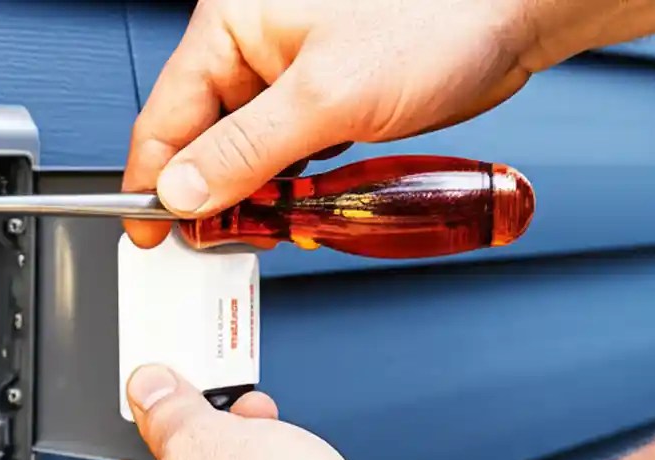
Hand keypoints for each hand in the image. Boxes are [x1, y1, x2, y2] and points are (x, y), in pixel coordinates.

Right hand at [123, 0, 537, 247]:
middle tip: (215, 242)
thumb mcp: (327, 97)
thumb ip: (247, 149)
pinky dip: (281, 190)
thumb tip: (185, 190)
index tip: (148, 232)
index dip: (153, 181)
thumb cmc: (433, 22)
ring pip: (238, 155)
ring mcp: (285, 79)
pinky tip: (294, 209)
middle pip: (198, 140)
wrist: (506, 19)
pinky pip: (278, 157)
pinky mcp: (318, 104)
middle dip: (206, 196)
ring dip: (247, 198)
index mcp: (233, 26)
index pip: (166, 115)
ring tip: (264, 227)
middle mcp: (252, 50)